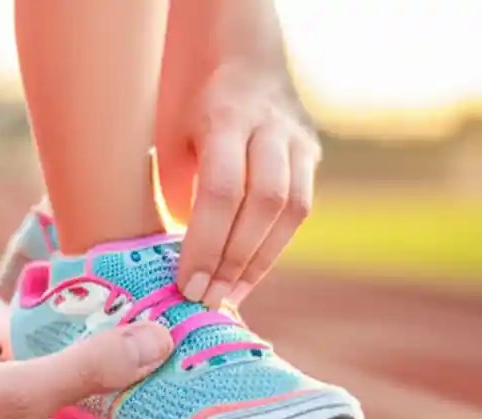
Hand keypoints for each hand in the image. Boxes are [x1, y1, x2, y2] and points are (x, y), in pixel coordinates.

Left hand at [157, 59, 321, 308]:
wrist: (241, 56)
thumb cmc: (188, 104)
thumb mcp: (170, 133)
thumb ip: (177, 188)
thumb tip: (175, 259)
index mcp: (226, 115)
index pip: (222, 189)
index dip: (205, 243)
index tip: (185, 285)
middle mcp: (270, 125)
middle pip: (263, 203)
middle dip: (233, 259)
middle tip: (206, 299)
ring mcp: (298, 138)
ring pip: (292, 210)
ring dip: (259, 261)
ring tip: (228, 296)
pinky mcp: (311, 153)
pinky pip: (298, 209)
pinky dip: (271, 246)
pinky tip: (246, 274)